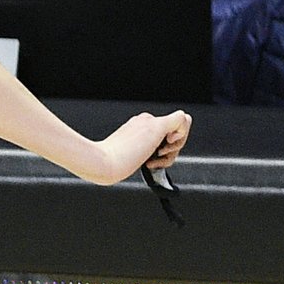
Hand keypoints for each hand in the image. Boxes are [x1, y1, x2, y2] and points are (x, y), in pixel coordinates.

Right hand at [76, 109, 190, 184]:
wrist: (102, 163)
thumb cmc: (108, 164)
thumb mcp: (127, 159)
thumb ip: (141, 156)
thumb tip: (150, 161)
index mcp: (135, 128)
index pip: (162, 132)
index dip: (162, 149)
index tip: (149, 161)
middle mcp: (144, 121)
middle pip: (173, 132)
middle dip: (170, 151)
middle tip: (154, 161)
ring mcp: (150, 122)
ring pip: (180, 128)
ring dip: (174, 149)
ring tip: (156, 158)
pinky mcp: (157, 125)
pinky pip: (181, 119)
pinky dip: (181, 134)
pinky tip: (166, 145)